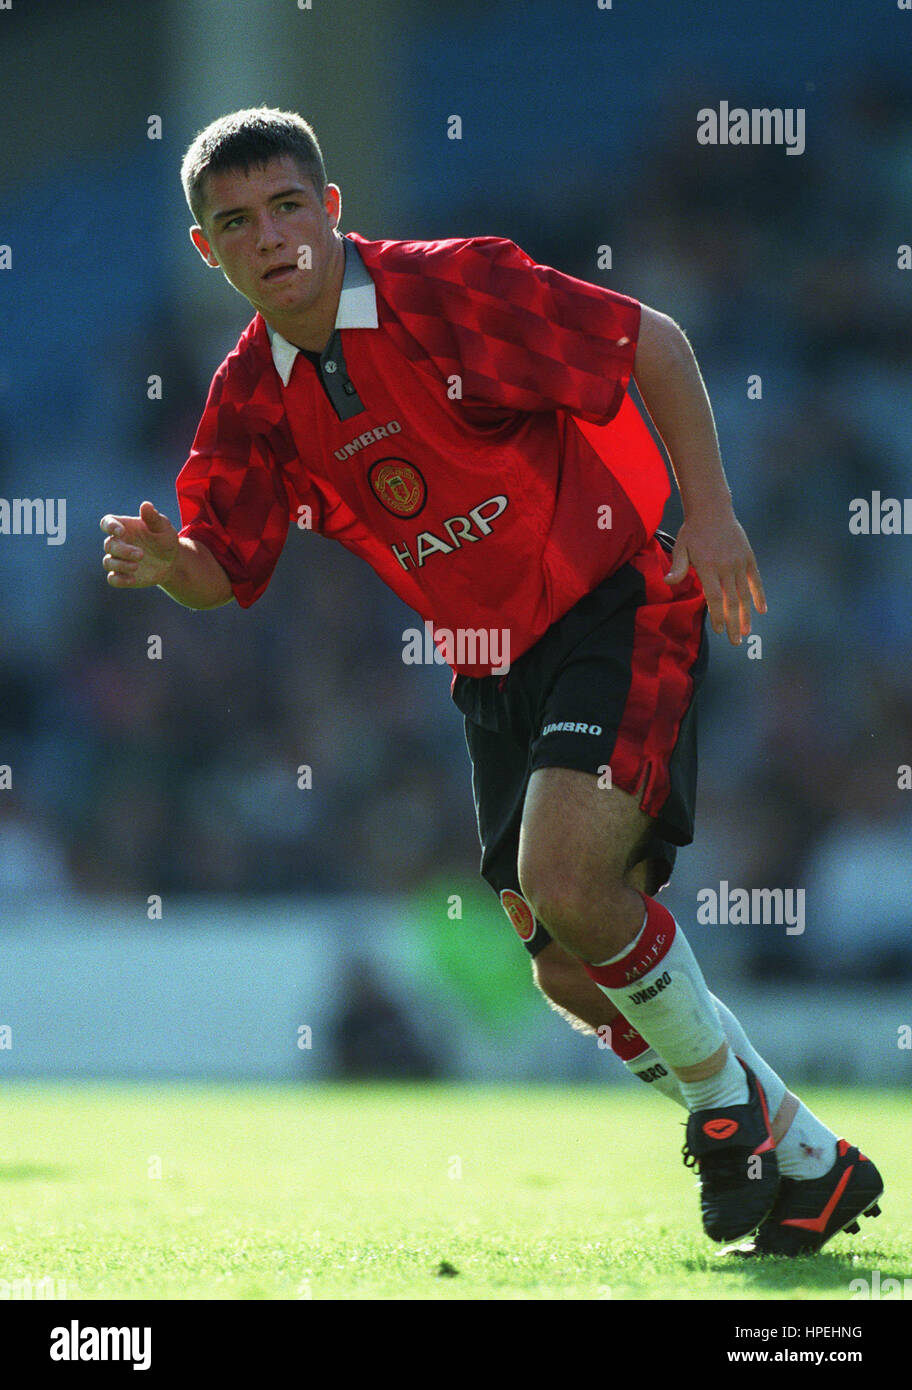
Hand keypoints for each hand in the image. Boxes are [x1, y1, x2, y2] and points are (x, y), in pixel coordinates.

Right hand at [100, 501, 179, 588]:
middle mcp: (117, 542)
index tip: (121, 532)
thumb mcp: (163, 527)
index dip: (110, 526)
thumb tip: (145, 505)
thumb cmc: (165, 539)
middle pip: (108, 545)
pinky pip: (112, 579)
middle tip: (141, 554)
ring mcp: (118, 559)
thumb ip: (153, 518)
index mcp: (123, 527)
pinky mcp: (122, 575)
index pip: (107, 522)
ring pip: (108, 562)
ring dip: (120, 565)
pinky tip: (133, 579)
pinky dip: (120, 580)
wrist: (171, 562)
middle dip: (123, 550)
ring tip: (137, 566)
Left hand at [665, 509, 765, 643]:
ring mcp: (738, 562)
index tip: (720, 631)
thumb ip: (677, 567)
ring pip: (744, 594)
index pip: (714, 597)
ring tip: (746, 632)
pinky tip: (761, 610)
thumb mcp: (680, 547)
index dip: (718, 615)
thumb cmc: (693, 531)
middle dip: (734, 623)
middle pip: (731, 601)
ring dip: (746, 615)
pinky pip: (755, 580)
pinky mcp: (748, 557)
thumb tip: (668, 583)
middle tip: (735, 642)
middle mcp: (725, 567)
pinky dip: (759, 595)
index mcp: (707, 567)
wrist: (713, 509)